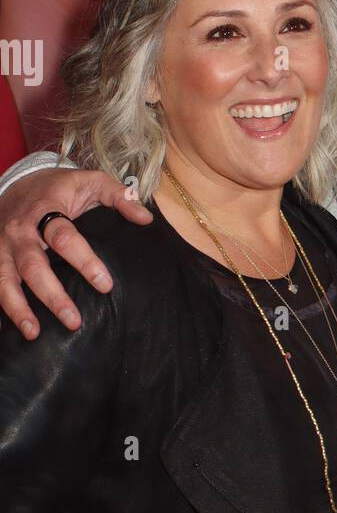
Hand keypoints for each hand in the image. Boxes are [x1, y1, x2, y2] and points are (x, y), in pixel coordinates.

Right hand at [0, 169, 151, 338]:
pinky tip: (8, 328)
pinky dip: (0, 305)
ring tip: (33, 332)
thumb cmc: (59, 186)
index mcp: (46, 210)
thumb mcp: (90, 181)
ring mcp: (2, 246)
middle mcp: (20, 231)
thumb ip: (119, 196)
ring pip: (5, 279)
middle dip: (52, 295)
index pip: (64, 238)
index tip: (105, 285)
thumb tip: (146, 219)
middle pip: (33, 266)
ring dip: (17, 307)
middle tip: (73, 320)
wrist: (17, 180)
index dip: (85, 262)